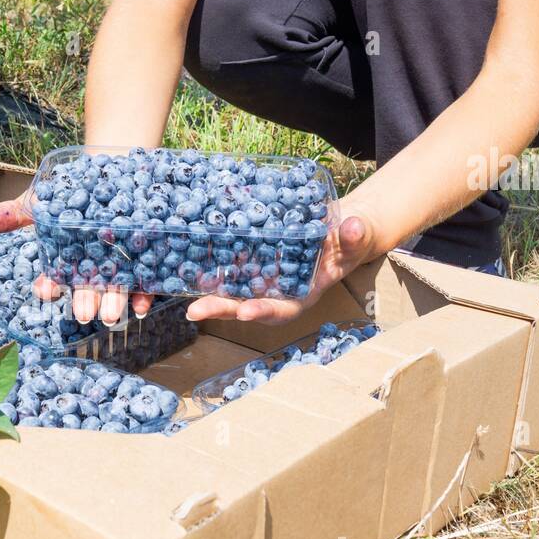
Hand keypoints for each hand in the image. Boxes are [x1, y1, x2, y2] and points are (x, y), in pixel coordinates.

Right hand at [0, 198, 153, 324]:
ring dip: (114, 303)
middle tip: (84, 313)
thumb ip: (13, 215)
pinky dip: (145, 294)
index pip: (56, 277)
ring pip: (116, 289)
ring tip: (111, 315)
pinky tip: (142, 304)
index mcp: (67, 259)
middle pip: (88, 287)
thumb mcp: (42, 200)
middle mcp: (93, 268)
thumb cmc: (74, 189)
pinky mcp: (146, 261)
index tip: (45, 291)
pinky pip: (147, 281)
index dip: (50, 284)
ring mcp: (120, 266)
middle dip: (85, 300)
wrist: (116, 167)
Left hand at [185, 204, 377, 323]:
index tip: (245, 312)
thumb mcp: (356, 237)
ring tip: (183, 291)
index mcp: (303, 295)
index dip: (264, 312)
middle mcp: (278, 292)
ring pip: (232, 290)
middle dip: (222, 309)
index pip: (282, 310)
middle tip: (196, 310)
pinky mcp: (252, 261)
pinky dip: (210, 266)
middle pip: (247, 306)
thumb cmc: (349, 239)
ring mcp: (263, 279)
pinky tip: (186, 260)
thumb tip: (353, 227)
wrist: (339, 227)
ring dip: (208, 292)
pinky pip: (229, 267)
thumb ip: (355, 237)